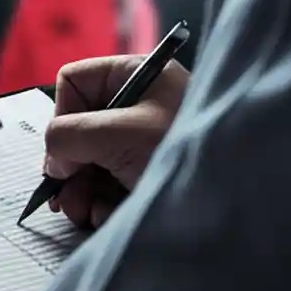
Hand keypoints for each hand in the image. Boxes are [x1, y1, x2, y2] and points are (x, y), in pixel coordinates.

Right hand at [43, 56, 189, 228]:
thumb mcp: (120, 134)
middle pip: (78, 127)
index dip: (62, 116)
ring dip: (82, 190)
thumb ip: (71, 136)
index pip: (75, 82)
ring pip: (89, 160)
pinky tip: (107, 214)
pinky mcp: (147, 171)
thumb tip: (53, 157)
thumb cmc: (186, 149)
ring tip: (88, 212)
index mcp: (135, 76)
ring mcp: (142, 139)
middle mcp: (138, 103)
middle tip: (67, 197)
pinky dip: (101, 201)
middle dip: (70, 165)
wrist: (238, 195)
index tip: (64, 151)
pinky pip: (108, 182)